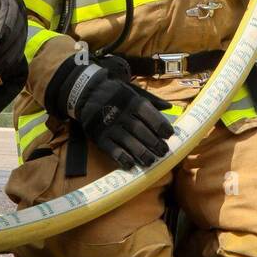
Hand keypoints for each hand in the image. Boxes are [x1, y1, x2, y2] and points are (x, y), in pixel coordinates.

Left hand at [0, 0, 27, 79]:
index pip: (6, 15)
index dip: (1, 29)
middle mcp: (18, 11)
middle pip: (14, 33)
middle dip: (1, 49)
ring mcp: (21, 23)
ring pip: (18, 43)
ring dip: (6, 58)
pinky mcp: (20, 33)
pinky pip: (19, 49)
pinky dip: (10, 60)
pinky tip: (0, 69)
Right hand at [46, 54, 173, 170]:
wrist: (87, 93)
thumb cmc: (116, 94)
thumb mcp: (132, 91)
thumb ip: (151, 100)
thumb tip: (170, 108)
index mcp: (131, 101)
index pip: (148, 113)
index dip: (160, 124)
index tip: (169, 134)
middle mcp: (121, 113)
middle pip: (140, 130)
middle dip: (154, 142)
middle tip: (163, 152)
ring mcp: (109, 126)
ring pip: (128, 142)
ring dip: (141, 153)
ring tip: (151, 161)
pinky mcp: (99, 137)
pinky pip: (112, 150)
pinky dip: (122, 158)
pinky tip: (131, 164)